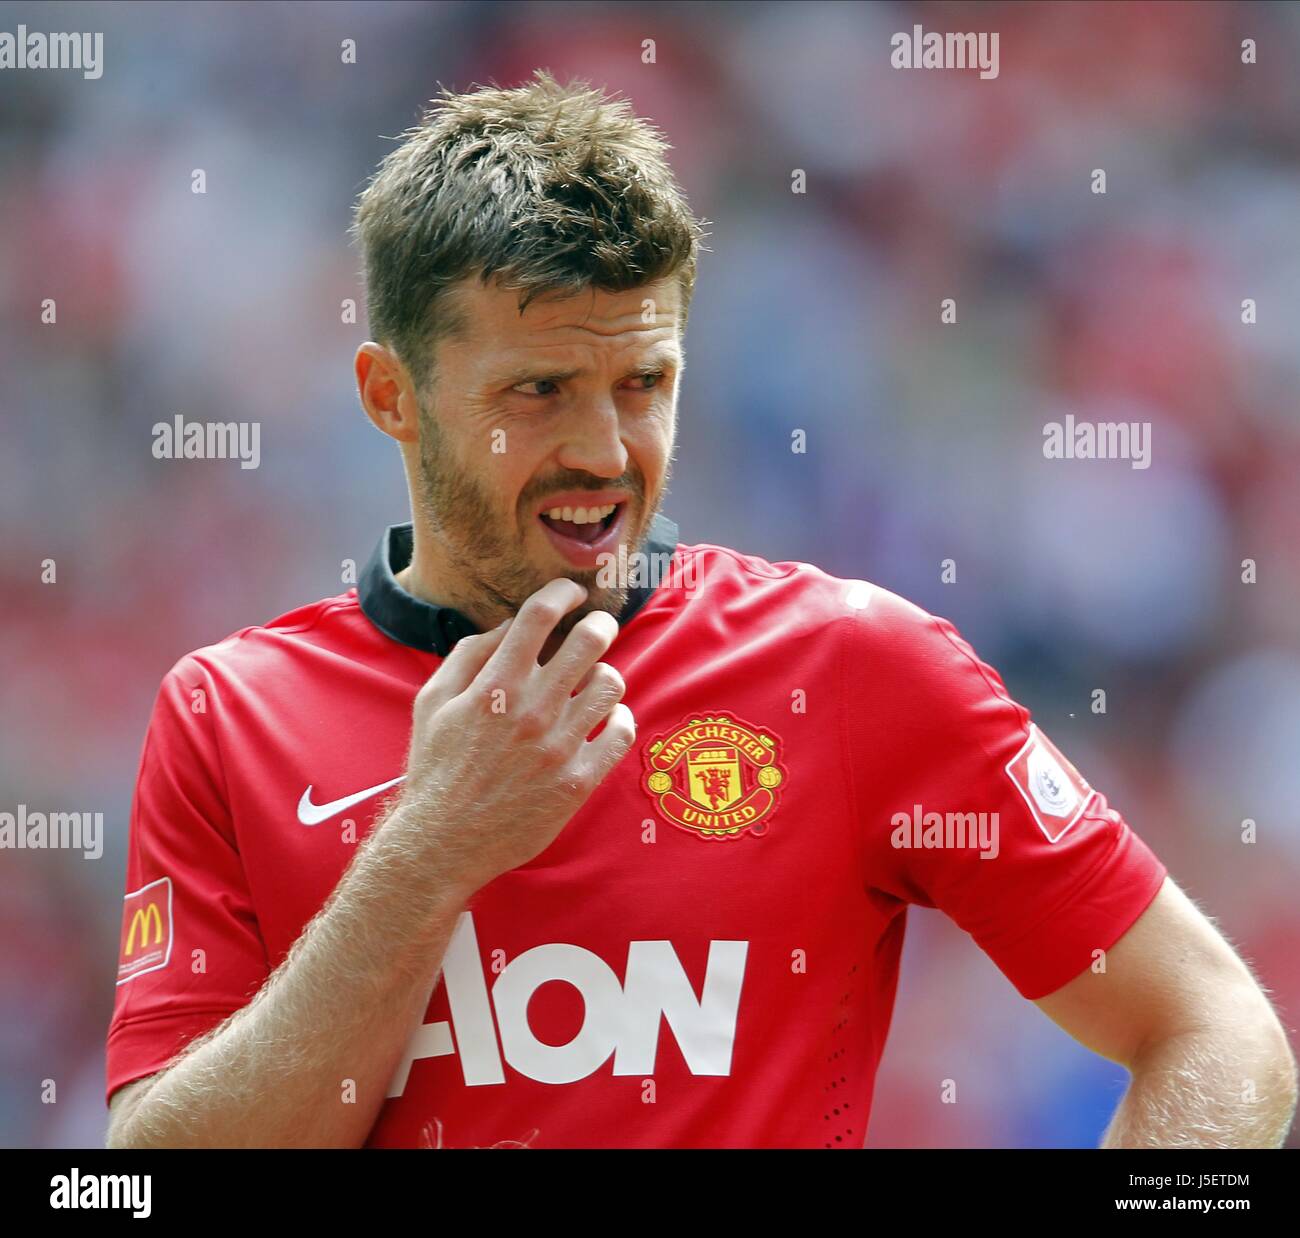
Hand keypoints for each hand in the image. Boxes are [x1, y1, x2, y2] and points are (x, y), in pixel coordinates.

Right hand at [390, 578, 634, 895]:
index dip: (563, 592)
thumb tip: (508, 625)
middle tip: (597, 630)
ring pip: (611, 683)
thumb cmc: (436, 770)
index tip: (572, 593)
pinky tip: (604, 721)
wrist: (443, 843)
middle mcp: (531, 709)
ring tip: (592, 685)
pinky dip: (619, 719)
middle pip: (590, 640)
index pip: (540, 614)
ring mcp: (559, 745)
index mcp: (495, 685)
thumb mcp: (432, 703)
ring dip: (604, 676)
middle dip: (599, 626)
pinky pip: (621, 731)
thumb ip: (469, 656)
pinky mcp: (578, 780)